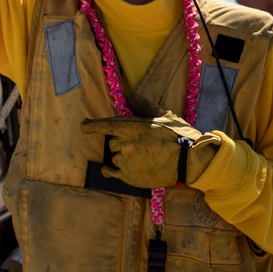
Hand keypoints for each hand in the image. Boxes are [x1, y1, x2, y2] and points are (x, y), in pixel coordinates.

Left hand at [81, 113, 220, 188]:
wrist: (188, 161)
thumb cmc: (178, 136)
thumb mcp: (163, 115)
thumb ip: (144, 105)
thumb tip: (132, 94)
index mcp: (131, 127)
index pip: (104, 125)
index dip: (91, 126)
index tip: (84, 126)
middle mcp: (124, 144)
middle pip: (112, 142)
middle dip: (121, 142)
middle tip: (138, 145)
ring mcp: (125, 161)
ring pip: (114, 157)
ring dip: (122, 156)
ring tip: (140, 158)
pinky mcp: (129, 176)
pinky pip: (111, 172)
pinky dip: (110, 171)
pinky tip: (110, 170)